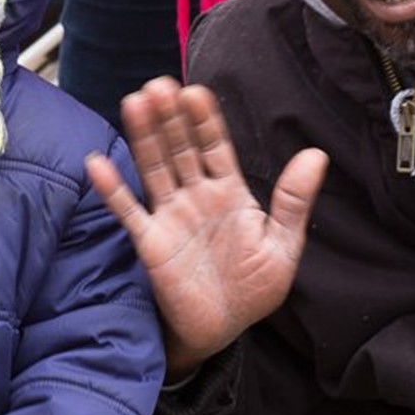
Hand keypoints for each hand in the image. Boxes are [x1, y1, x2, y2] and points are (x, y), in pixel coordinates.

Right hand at [86, 77, 327, 376]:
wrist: (224, 329)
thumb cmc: (253, 288)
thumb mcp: (283, 245)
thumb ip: (294, 201)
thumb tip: (316, 154)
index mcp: (230, 193)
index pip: (216, 147)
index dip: (206, 121)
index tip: (196, 92)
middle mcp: (197, 197)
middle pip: (181, 149)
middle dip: (171, 118)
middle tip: (160, 85)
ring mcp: (171, 216)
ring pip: (156, 168)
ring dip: (145, 136)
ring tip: (136, 101)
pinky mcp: (151, 242)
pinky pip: (129, 211)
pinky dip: (113, 189)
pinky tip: (98, 163)